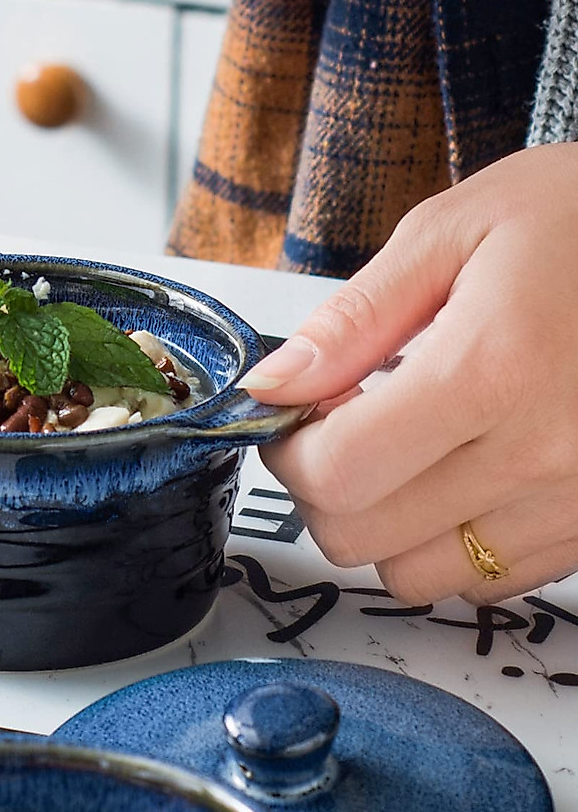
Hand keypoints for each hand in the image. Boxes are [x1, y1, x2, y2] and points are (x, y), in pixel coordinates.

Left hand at [239, 143, 577, 605]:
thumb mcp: (451, 234)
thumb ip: (353, 321)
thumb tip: (271, 386)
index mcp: (491, 371)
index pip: (339, 472)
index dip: (287, 453)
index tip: (288, 419)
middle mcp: (540, 455)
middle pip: (365, 537)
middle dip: (320, 488)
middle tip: (333, 429)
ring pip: (422, 575)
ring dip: (383, 522)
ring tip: (399, 448)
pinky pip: (492, 577)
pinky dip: (450, 539)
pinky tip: (457, 470)